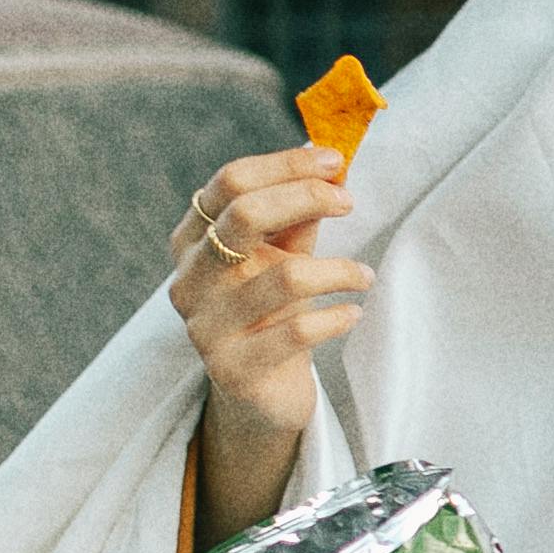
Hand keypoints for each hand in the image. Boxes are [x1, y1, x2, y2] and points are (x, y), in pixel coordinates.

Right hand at [169, 143, 361, 533]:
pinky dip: (335, 318)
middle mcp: (188, 279)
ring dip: (338, 270)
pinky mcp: (231, 370)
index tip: (336, 162)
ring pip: (282, 277)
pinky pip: (296, 332)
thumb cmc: (272, 309)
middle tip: (349, 203)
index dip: (286, 165)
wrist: (260, 391)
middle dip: (306, 198)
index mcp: (192, 239)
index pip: (231, 182)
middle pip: (243, 216)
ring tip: (365, 276)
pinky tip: (353, 313)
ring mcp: (204, 326)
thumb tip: (328, 160)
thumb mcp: (282, 253)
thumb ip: (297, 213)